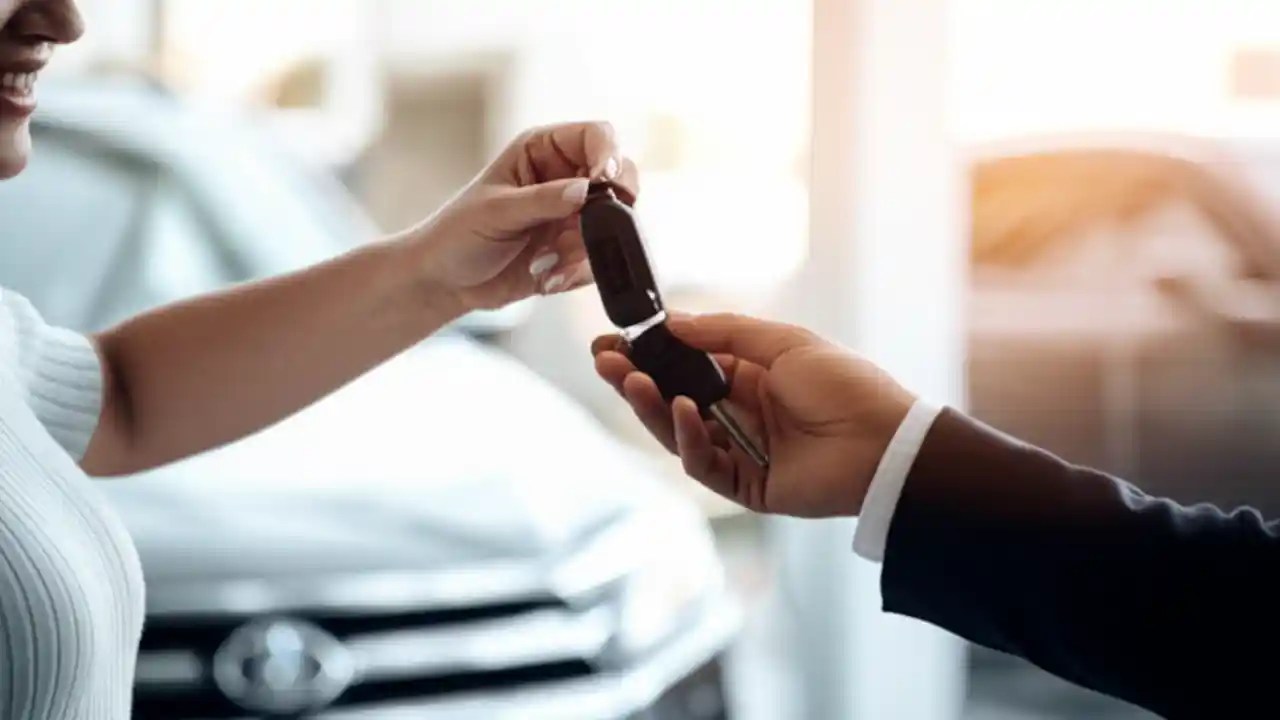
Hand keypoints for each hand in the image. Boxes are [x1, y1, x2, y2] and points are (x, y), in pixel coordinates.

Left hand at [406, 121, 638, 311]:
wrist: (445, 283)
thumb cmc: (457, 235)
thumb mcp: (496, 211)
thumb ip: (543, 200)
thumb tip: (586, 189)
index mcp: (543, 151)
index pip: (597, 136)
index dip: (608, 155)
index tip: (602, 182)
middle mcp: (565, 179)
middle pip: (620, 177)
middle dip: (609, 208)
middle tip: (585, 228)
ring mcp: (573, 217)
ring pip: (614, 225)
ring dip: (584, 248)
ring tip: (544, 261)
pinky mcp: (574, 251)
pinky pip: (598, 260)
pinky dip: (577, 272)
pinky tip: (545, 277)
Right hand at [593, 314, 915, 517]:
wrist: (885, 443)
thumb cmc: (845, 385)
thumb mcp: (783, 341)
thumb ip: (725, 333)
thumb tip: (672, 323)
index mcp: (752, 376)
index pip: (687, 363)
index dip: (651, 353)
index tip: (615, 340)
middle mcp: (742, 414)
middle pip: (673, 397)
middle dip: (636, 378)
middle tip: (604, 361)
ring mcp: (742, 451)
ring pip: (679, 432)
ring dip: (652, 406)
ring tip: (629, 381)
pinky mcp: (746, 486)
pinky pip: (702, 463)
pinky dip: (686, 437)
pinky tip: (682, 408)